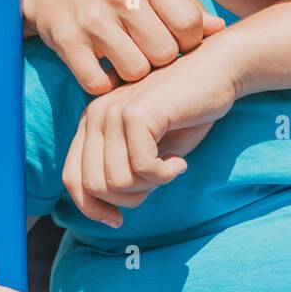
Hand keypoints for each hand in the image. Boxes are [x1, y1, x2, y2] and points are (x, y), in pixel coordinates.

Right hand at [22, 0, 224, 94]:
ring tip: (128, 59)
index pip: (189, 23)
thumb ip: (183, 2)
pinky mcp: (66, 41)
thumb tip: (219, 29)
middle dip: (162, 59)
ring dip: (135, 74)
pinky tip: (104, 70)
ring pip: (136, 71)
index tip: (176, 41)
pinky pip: (98, 83)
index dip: (190, 40)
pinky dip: (104, 84)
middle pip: (164, 52)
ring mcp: (91, 20)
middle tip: (150, 53)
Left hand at [62, 37, 239, 225]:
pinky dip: (164, 175)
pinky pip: (142, 167)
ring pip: (117, 181)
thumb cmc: (187, 112)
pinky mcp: (139, 113)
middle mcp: (96, 113)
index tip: (118, 220)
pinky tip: (180, 162)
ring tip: (171, 168)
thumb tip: (108, 213)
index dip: (91, 208)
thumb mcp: (148, 149)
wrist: (218, 70)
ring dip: (150, 186)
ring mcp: (115, 110)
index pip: (72, 178)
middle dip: (129, 198)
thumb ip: (124, 172)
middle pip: (93, 185)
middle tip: (158, 183)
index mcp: (92, 122)